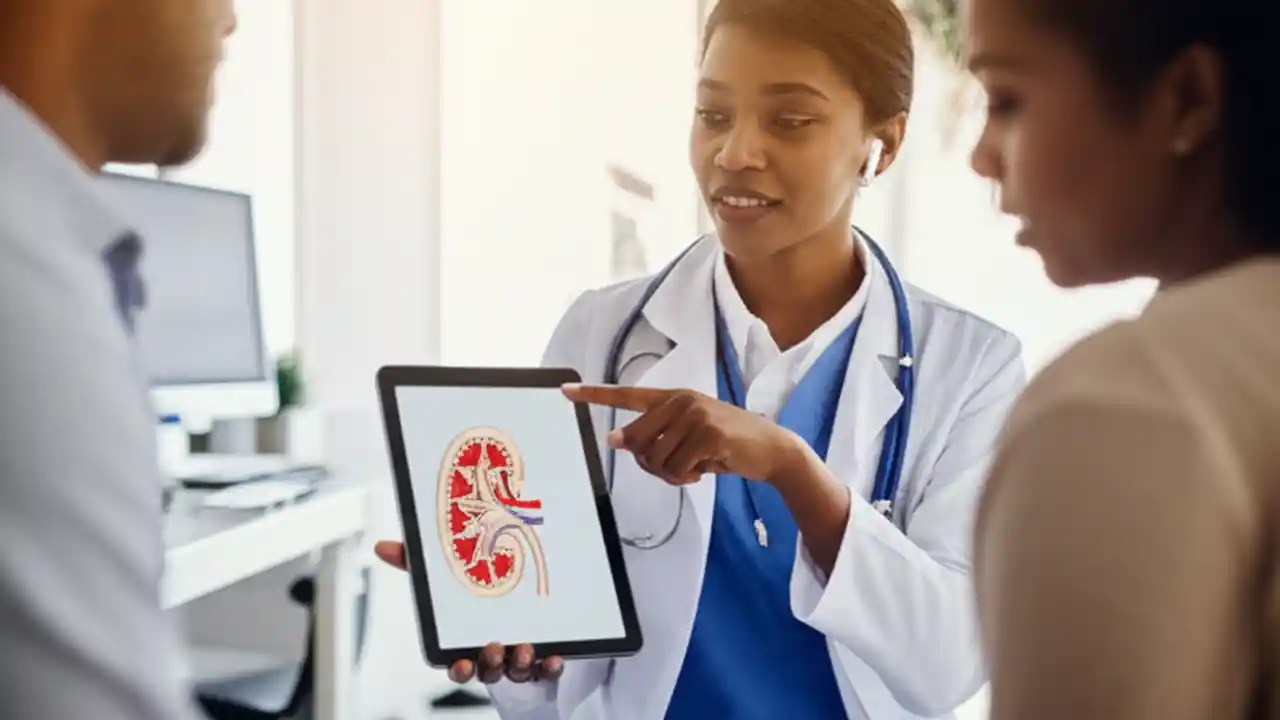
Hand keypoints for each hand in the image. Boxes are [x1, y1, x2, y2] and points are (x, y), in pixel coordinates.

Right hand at [373, 541, 564, 682]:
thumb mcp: (444, 579)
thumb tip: (382, 546)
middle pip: (489, 670)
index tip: (459, 663)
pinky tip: (554, 656)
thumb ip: (415, 566)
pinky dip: (551, 667)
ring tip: (524, 648)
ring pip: (518, 672)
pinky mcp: (545, 656)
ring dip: (520, 664)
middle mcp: (493, 655)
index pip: (458, 666)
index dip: (458, 669)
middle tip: (494, 647)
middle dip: (491, 664)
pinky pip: (547, 670)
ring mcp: (520, 658)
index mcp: (466, 643)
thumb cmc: (473, 594)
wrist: (522, 591)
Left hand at [562, 384, 806, 485]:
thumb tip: (617, 440)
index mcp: (672, 397)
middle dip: (650, 464)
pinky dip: (688, 478)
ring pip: (655, 460)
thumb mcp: (688, 437)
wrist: (770, 449)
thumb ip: (655, 436)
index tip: (566, 390)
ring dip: (672, 475)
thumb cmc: (725, 445)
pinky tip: (706, 470)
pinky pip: (677, 469)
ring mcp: (695, 415)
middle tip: (677, 469)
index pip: (627, 395)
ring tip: (694, 468)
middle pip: (636, 441)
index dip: (594, 395)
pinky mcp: (708, 435)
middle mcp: (680, 401)